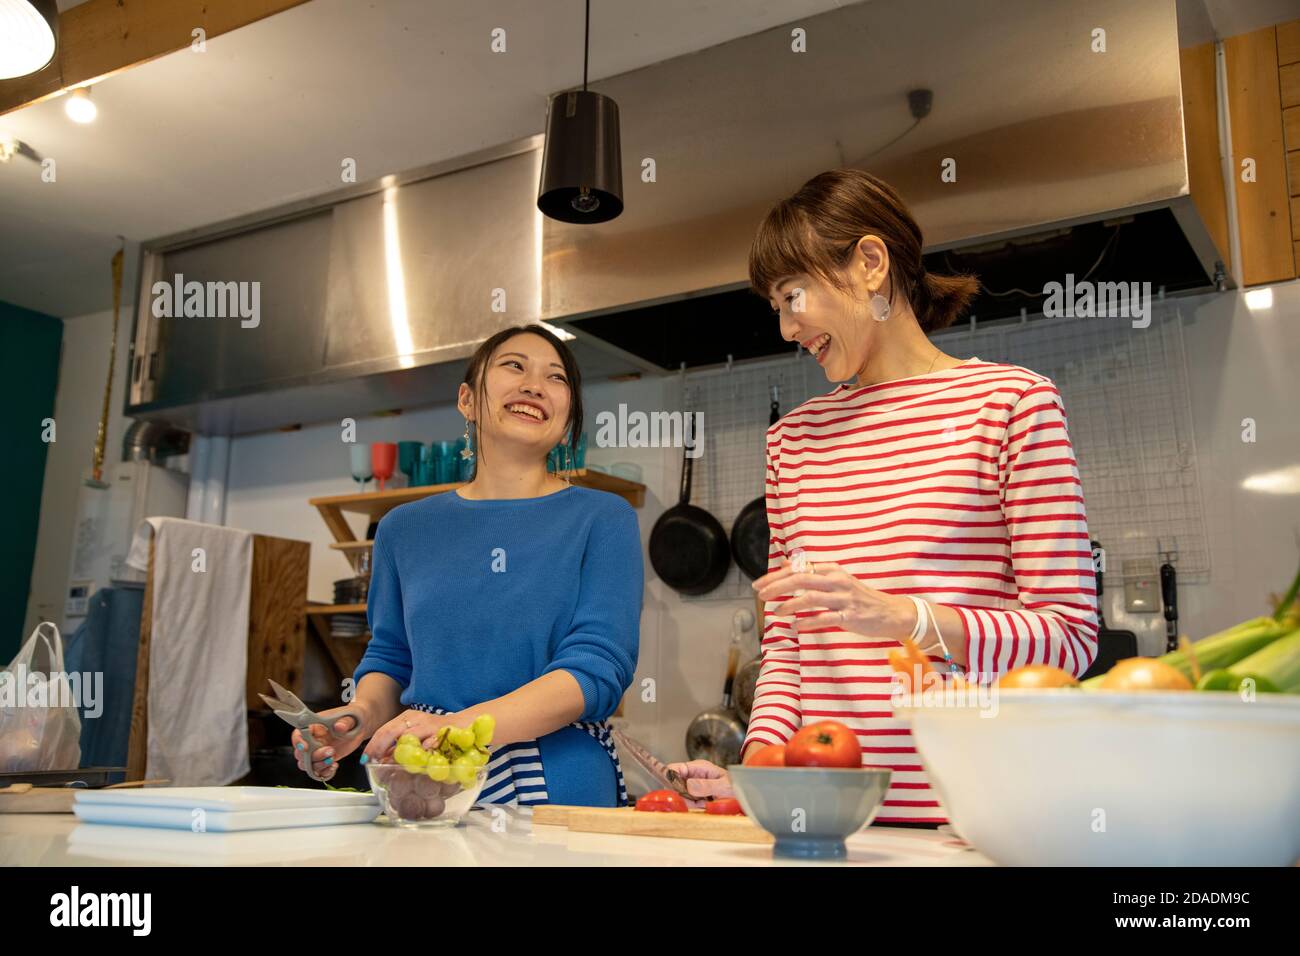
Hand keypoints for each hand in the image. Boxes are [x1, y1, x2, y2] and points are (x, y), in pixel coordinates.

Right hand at [292, 704, 368, 781]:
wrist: (360, 726)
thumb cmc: (351, 717)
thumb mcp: (350, 717)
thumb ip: (344, 722)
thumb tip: (339, 727)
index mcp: (314, 726)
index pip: (298, 734)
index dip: (298, 742)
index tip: (305, 747)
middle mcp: (312, 740)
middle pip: (301, 754)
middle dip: (314, 756)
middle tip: (330, 751)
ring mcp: (317, 751)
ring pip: (307, 765)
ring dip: (319, 765)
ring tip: (333, 759)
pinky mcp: (324, 760)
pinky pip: (317, 772)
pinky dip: (324, 773)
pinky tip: (334, 766)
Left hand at [364, 709, 461, 762]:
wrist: (466, 722)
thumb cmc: (439, 731)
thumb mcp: (417, 734)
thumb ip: (402, 743)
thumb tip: (384, 758)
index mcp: (407, 717)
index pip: (384, 729)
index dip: (374, 744)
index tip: (366, 757)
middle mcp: (416, 718)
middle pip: (391, 731)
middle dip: (379, 747)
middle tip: (372, 760)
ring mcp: (429, 724)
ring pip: (407, 737)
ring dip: (396, 752)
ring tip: (388, 763)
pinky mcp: (442, 731)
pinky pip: (429, 742)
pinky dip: (421, 751)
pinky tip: (414, 761)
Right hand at [664, 759, 732, 807]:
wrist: (747, 795)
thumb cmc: (737, 786)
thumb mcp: (723, 786)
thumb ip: (706, 785)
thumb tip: (688, 786)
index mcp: (699, 767)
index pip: (676, 768)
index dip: (670, 777)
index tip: (671, 788)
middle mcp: (695, 775)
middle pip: (675, 783)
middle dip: (680, 794)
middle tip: (693, 801)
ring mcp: (695, 786)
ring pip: (680, 795)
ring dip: (688, 803)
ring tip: (703, 804)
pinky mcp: (697, 797)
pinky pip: (687, 803)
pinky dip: (693, 807)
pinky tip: (703, 807)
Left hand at [754, 559, 913, 636]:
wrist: (889, 612)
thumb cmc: (858, 597)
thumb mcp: (835, 580)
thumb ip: (811, 574)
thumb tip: (784, 565)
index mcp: (831, 570)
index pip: (798, 569)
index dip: (775, 576)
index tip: (758, 585)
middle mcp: (837, 580)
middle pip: (801, 579)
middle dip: (778, 586)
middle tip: (761, 595)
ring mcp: (844, 598)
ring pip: (811, 597)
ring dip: (790, 604)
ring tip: (776, 612)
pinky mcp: (850, 616)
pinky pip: (825, 618)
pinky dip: (808, 622)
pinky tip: (796, 626)